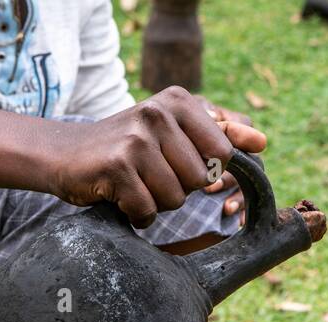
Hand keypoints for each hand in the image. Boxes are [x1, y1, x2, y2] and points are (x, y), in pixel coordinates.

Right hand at [48, 87, 266, 228]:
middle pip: (200, 180)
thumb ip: (218, 135)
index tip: (176, 164)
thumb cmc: (127, 148)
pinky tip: (119, 196)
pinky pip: (148, 210)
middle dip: (177, 189)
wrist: (64, 154)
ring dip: (155, 203)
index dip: (205, 172)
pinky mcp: (117, 166)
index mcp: (179, 100)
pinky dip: (136, 214)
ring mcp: (137, 138)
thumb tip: (262, 142)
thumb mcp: (172, 133)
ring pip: (175, 199)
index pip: (223, 153)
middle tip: (148, 174)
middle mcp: (158, 112)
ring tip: (133, 184)